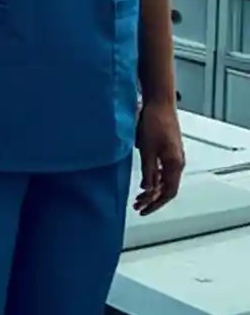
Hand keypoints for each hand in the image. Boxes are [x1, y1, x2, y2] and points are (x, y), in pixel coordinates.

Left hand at [135, 101, 184, 215]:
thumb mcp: (147, 149)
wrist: (159, 103)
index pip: (168, 192)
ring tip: (138, 197)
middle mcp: (177, 162)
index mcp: (174, 164)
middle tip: (137, 207)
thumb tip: (148, 190)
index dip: (156, 204)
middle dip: (153, 200)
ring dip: (153, 190)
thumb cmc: (154, 123)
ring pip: (165, 180)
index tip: (143, 210)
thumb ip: (148, 171)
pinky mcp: (168, 150)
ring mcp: (173, 156)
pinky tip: (145, 181)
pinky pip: (163, 171)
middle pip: (167, 188)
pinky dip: (154, 179)